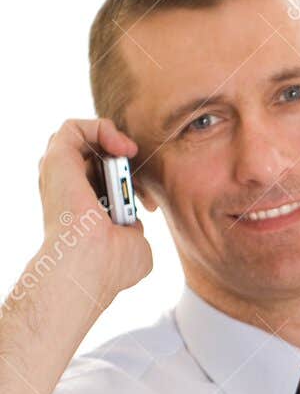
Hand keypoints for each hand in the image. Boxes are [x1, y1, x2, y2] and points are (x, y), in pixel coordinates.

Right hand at [36, 118, 151, 306]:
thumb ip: (132, 231)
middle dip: (122, 160)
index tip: (148, 200)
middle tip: (140, 176)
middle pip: (91, 159)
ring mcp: (60, 175)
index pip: (100, 184)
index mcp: (80, 211)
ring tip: (129, 152)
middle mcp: (66, 191)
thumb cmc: (111, 265)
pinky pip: (73, 128)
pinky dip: (101, 128)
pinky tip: (121, 146)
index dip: (128, 184)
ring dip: (111, 139)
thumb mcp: (133, 245)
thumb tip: (131, 225)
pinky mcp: (57, 160)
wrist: (90, 264)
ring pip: (80, 138)